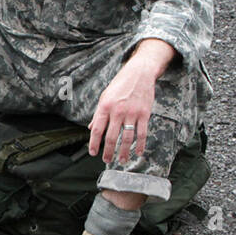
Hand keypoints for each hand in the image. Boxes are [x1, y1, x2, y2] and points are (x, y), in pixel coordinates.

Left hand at [87, 40, 173, 163]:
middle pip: (111, 137)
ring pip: (127, 138)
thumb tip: (91, 128)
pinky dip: (140, 145)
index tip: (93, 153)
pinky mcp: (144, 114)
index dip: (94, 143)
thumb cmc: (120, 86)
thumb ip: (98, 114)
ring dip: (123, 151)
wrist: (139, 73)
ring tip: (121, 160)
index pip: (97, 129)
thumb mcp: (105, 97)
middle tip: (106, 160)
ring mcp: (132, 113)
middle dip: (108, 151)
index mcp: (105, 107)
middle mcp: (117, 111)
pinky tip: (138, 152)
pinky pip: (142, 133)